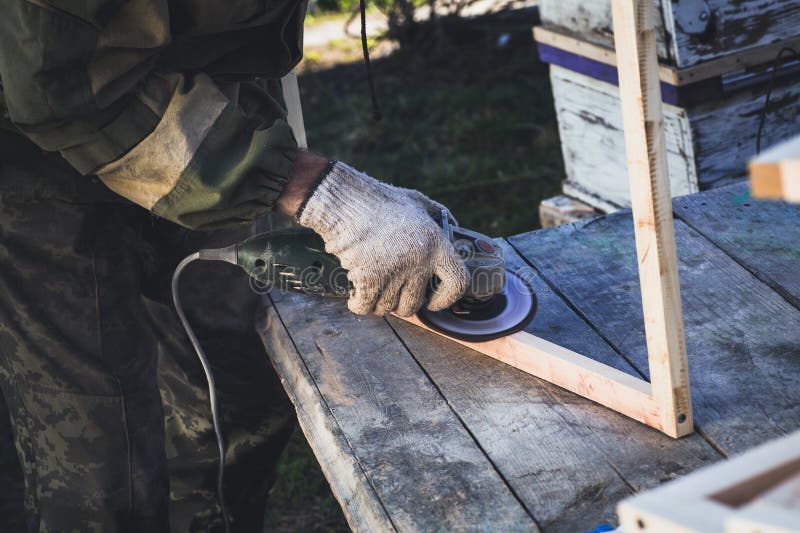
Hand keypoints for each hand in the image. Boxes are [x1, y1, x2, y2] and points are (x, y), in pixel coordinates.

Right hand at [294, 161, 467, 315]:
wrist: (347, 201)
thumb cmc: (381, 201)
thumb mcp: (417, 202)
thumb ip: (438, 216)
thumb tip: (453, 229)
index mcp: (436, 244)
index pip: (457, 283)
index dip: (447, 298)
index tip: (435, 302)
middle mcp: (419, 262)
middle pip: (415, 304)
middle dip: (403, 304)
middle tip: (394, 295)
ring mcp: (394, 272)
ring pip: (389, 307)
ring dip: (380, 304)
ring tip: (373, 292)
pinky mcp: (368, 279)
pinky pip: (366, 306)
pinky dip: (359, 305)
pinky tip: (356, 298)